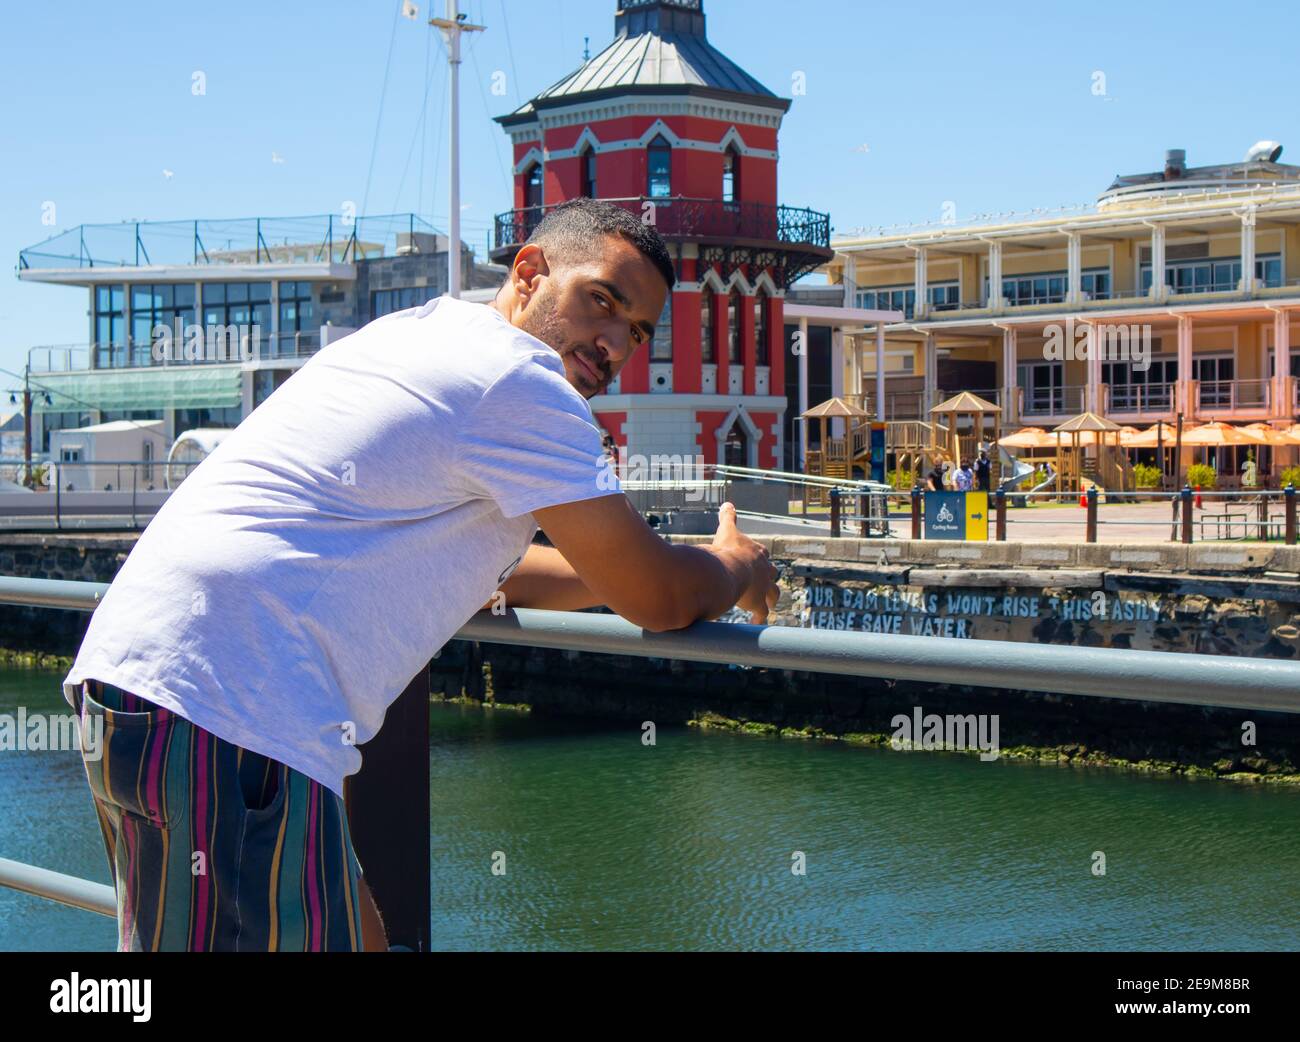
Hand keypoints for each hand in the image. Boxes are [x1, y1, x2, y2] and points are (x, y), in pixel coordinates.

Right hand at [710, 502, 779, 623]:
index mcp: (757, 553)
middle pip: (772, 574)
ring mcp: (763, 588)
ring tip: (767, 605)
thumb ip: (728, 517)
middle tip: (765, 583)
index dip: (759, 559)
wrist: (730, 569)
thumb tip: (727, 503)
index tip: (756, 563)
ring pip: (773, 594)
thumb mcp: (727, 530)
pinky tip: (755, 622)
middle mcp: (765, 570)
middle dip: (768, 578)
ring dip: (770, 599)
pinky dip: (759, 617)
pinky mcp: (758, 603)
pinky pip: (762, 613)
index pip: (762, 555)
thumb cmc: (728, 549)